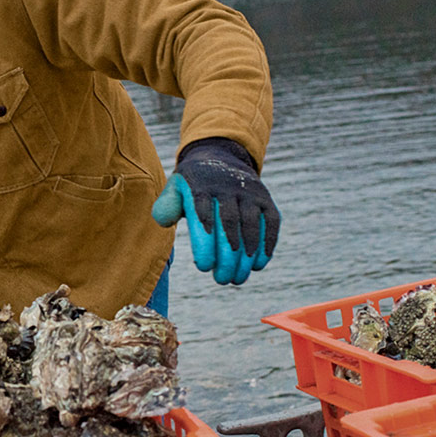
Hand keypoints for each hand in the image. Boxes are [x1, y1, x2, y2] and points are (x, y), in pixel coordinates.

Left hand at [151, 137, 278, 284]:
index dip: (205, 242)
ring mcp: (249, 192)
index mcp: (201, 187)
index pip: (203, 215)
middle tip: (221, 279)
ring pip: (251, 224)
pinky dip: (267, 244)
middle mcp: (227, 188)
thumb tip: (164, 221)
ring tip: (238, 278)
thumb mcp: (175, 188)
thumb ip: (166, 205)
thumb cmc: (193, 185)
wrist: (221, 157)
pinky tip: (259, 265)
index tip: (204, 267)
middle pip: (229, 223)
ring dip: (247, 255)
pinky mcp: (265, 198)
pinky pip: (271, 222)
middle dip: (227, 255)